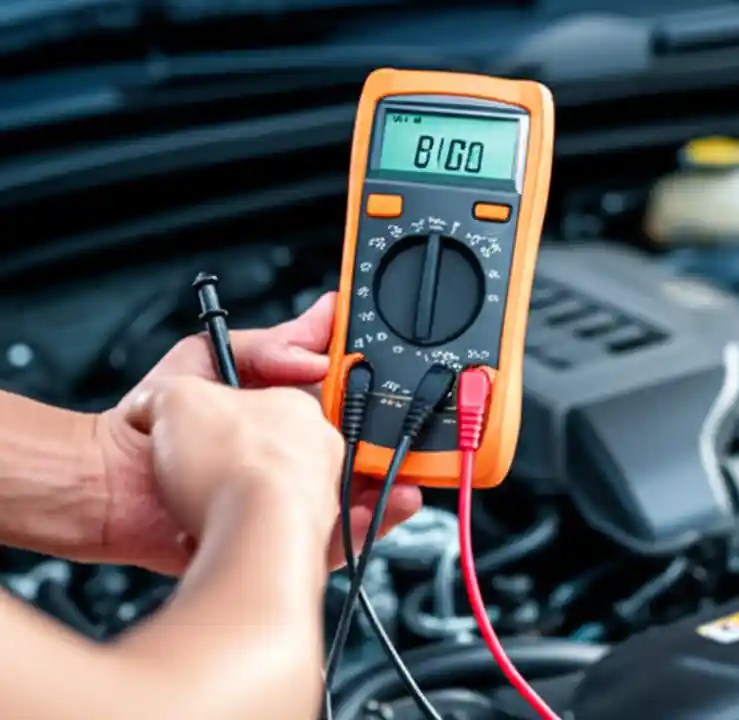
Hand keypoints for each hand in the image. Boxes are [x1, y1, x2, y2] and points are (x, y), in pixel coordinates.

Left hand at [93, 293, 422, 573]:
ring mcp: (292, 500)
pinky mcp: (287, 540)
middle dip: (390, 443)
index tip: (390, 382)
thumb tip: (320, 343)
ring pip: (360, 493)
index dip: (372, 394)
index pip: (343, 403)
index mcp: (281, 416)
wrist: (114, 489)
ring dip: (389, 483)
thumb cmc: (145, 433)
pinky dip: (367, 524)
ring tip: (404, 477)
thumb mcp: (208, 358)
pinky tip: (383, 505)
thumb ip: (268, 343)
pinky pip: (341, 537)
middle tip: (404, 434)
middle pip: (362, 451)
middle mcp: (293, 459)